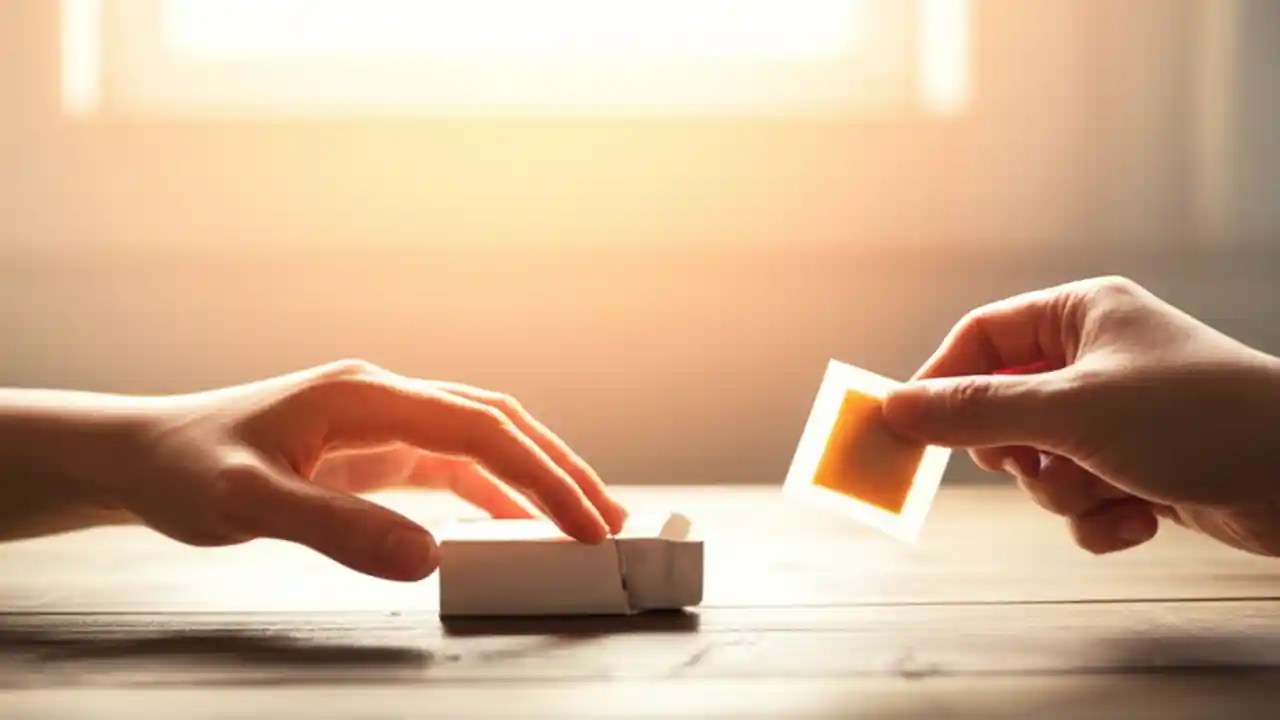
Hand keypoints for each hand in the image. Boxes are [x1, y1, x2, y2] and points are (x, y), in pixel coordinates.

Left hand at [0, 360, 626, 579]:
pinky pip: (453, 463)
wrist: (142, 454)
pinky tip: (516, 520)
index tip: (585, 523)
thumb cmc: (186, 470)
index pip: (479, 430)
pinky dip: (495, 489)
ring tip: (587, 515)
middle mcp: (384, 397)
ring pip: (484, 437)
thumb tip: (430, 557)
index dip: (540, 475)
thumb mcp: (248, 504)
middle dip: (560, 469)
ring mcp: (382, 420)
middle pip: (498, 422)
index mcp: (365, 396)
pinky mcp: (373, 447)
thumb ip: (336, 528)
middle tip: (610, 520)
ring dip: (537, 473)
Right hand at [881, 277, 1279, 555]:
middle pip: (1004, 406)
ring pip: (1041, 463)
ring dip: (1065, 492)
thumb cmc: (1196, 418)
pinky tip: (1140, 518)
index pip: (981, 337)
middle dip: (1019, 452)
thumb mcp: (1070, 410)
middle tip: (1027, 462)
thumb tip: (894, 407)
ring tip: (1108, 489)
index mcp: (1081, 315)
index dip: (940, 380)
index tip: (905, 425)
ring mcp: (1119, 417)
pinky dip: (1100, 517)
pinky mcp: (1140, 468)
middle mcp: (1096, 359)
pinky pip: (1081, 498)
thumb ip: (976, 411)